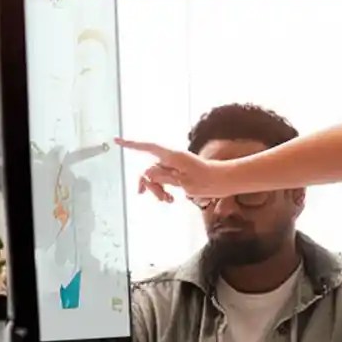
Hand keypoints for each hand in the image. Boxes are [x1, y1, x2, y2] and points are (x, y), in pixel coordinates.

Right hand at [114, 138, 231, 203]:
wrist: (225, 182)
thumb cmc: (208, 180)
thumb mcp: (184, 181)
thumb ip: (164, 177)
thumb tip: (147, 173)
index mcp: (172, 156)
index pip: (147, 147)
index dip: (131, 144)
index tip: (116, 140)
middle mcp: (171, 158)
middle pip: (148, 169)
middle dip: (150, 185)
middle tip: (163, 199)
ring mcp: (174, 166)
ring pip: (155, 177)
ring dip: (157, 190)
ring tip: (168, 200)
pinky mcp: (178, 173)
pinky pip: (163, 180)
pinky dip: (163, 189)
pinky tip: (171, 199)